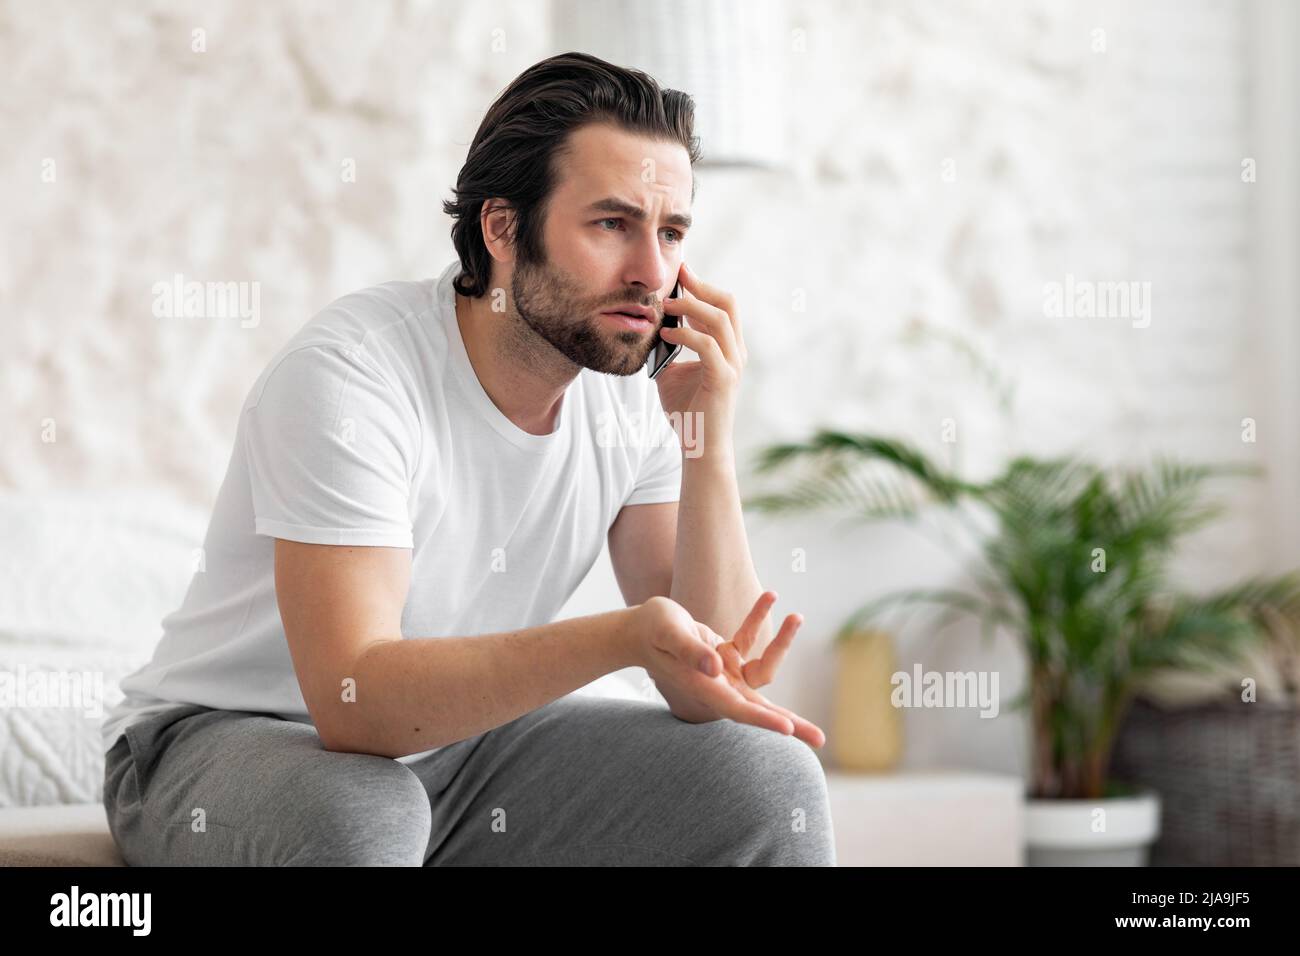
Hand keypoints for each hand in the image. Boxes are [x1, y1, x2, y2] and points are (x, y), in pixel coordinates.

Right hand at [631, 593, 825, 748]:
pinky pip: (750, 640)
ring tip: (796, 617)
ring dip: (781, 644)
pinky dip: (758, 618)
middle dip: (791, 723)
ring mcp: (724, 673)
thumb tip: (716, 666)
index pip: (738, 708)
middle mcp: (718, 686)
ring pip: (763, 669)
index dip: (763, 719)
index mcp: (705, 687)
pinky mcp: (726, 656)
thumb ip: (690, 649)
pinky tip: (769, 595)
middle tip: (820, 739)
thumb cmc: (650, 630)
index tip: (787, 729)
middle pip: (759, 708)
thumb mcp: (667, 632)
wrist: (639, 629)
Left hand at [652, 263, 746, 456]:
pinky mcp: (723, 379)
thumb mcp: (671, 372)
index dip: (702, 285)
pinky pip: (707, 346)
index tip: (681, 271)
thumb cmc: (687, 412)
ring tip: (665, 304)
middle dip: (701, 285)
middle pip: (727, 304)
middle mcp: (736, 352)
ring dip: (691, 306)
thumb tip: (648, 324)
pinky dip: (685, 334)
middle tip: (677, 275)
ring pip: (719, 320)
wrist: (698, 447)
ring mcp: (733, 365)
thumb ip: (667, 349)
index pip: (721, 305)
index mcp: (728, 348)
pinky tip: (665, 333)